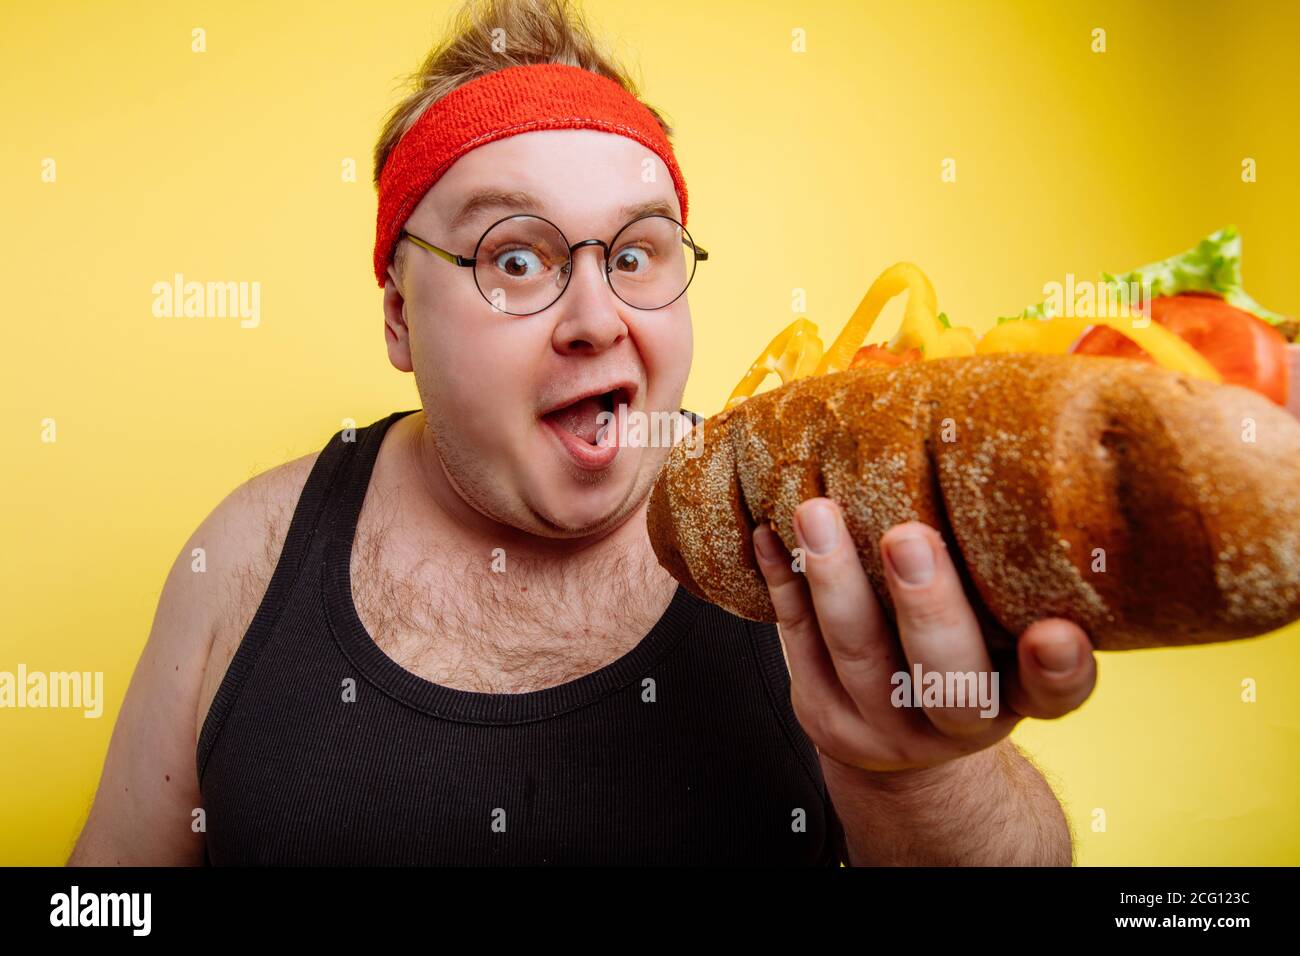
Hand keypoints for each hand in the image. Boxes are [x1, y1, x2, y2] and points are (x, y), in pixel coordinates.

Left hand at [752, 498, 1097, 774]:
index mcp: (1018, 694)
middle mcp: (959, 722)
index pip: (1055, 691)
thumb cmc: (965, 656)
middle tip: (907, 539)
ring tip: (818, 514)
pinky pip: (797, 644)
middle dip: (926, 607)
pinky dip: (784, 585)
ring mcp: (885, 727)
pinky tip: (769, 538)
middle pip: (947, 679)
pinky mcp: (824, 713)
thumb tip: (1008, 465)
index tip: (1055, 634)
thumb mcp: (1005, 634)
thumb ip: (1010, 581)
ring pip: (858, 656)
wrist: (905, 741)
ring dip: (835, 581)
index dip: (1058, 668)